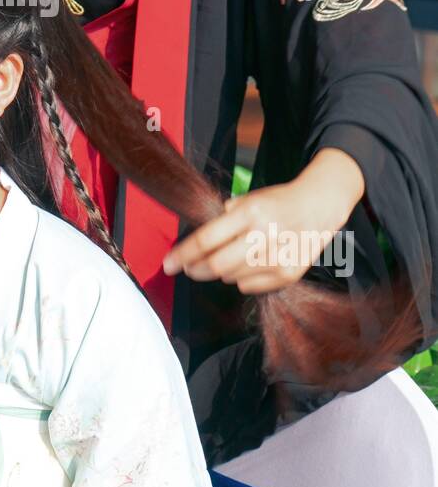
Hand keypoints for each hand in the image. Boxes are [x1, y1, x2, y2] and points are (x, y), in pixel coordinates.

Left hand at [161, 175, 353, 294]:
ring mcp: (279, 257)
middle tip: (189, 267)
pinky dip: (241, 278)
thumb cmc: (276, 203)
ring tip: (230, 256)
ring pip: (231, 277)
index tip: (168, 263)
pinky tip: (250, 262)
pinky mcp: (289, 274)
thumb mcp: (248, 199)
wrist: (318, 208)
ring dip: (221, 271)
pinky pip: (249, 286)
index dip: (183, 253)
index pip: (207, 238)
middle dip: (196, 268)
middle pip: (217, 264)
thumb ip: (222, 220)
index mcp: (251, 212)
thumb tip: (193, 245)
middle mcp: (266, 234)